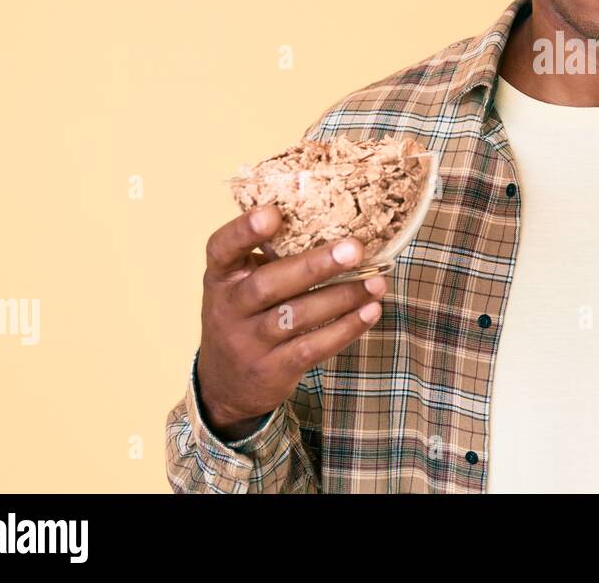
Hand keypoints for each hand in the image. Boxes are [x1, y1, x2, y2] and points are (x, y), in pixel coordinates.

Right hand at [196, 205, 389, 438]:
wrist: (226, 387)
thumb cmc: (245, 318)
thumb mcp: (241, 286)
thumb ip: (271, 258)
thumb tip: (335, 221)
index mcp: (221, 278)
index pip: (221, 248)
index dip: (243, 230)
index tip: (273, 212)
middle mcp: (228, 308)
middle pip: (268, 284)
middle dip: (314, 266)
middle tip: (355, 249)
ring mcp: (248, 343)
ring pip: (297, 316)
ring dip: (342, 297)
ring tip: (376, 282)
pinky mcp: (272, 370)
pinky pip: (313, 347)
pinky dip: (345, 329)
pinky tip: (370, 311)